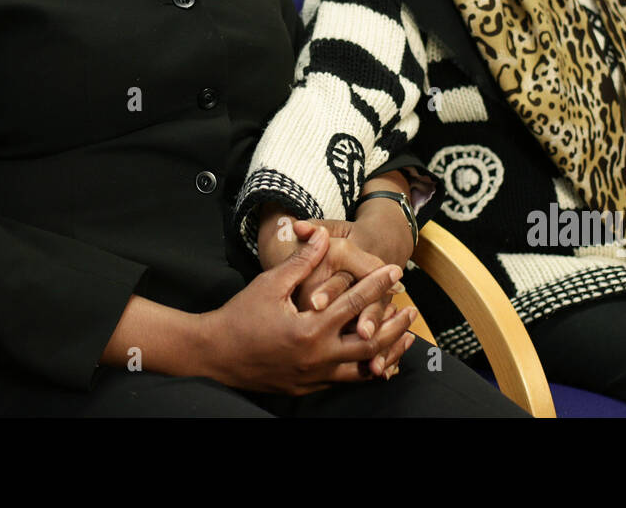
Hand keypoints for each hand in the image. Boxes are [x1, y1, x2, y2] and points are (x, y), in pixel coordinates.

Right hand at [200, 225, 417, 394]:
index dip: (378, 284)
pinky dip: (366, 370)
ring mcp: (314, 377)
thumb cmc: (240, 316)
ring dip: (387, 352)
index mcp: (310, 328)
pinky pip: (346, 381)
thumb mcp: (269, 284)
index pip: (355, 302)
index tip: (397, 271)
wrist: (214, 356)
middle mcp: (317, 357)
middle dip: (395, 325)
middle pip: (371, 342)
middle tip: (411, 310)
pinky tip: (376, 362)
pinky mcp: (308, 388)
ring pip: (363, 368)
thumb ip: (301, 262)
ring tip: (405, 339)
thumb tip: (322, 237)